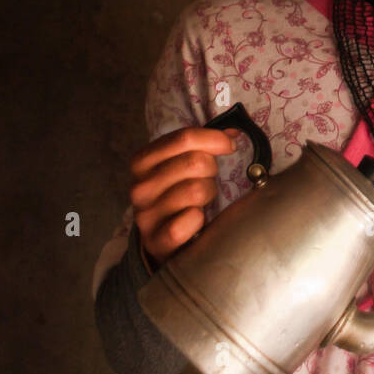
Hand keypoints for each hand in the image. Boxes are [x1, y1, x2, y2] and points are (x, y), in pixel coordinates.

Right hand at [129, 126, 240, 262]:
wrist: (160, 238)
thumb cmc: (177, 194)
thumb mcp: (180, 165)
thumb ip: (202, 145)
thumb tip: (233, 132)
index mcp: (142, 162)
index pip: (184, 137)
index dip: (214, 138)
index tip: (229, 145)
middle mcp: (140, 187)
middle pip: (194, 162)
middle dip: (211, 169)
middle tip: (208, 179)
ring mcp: (145, 215)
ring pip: (196, 190)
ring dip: (208, 194)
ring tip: (202, 200)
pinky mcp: (156, 240)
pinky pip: (190, 220)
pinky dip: (199, 219)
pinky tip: (197, 220)